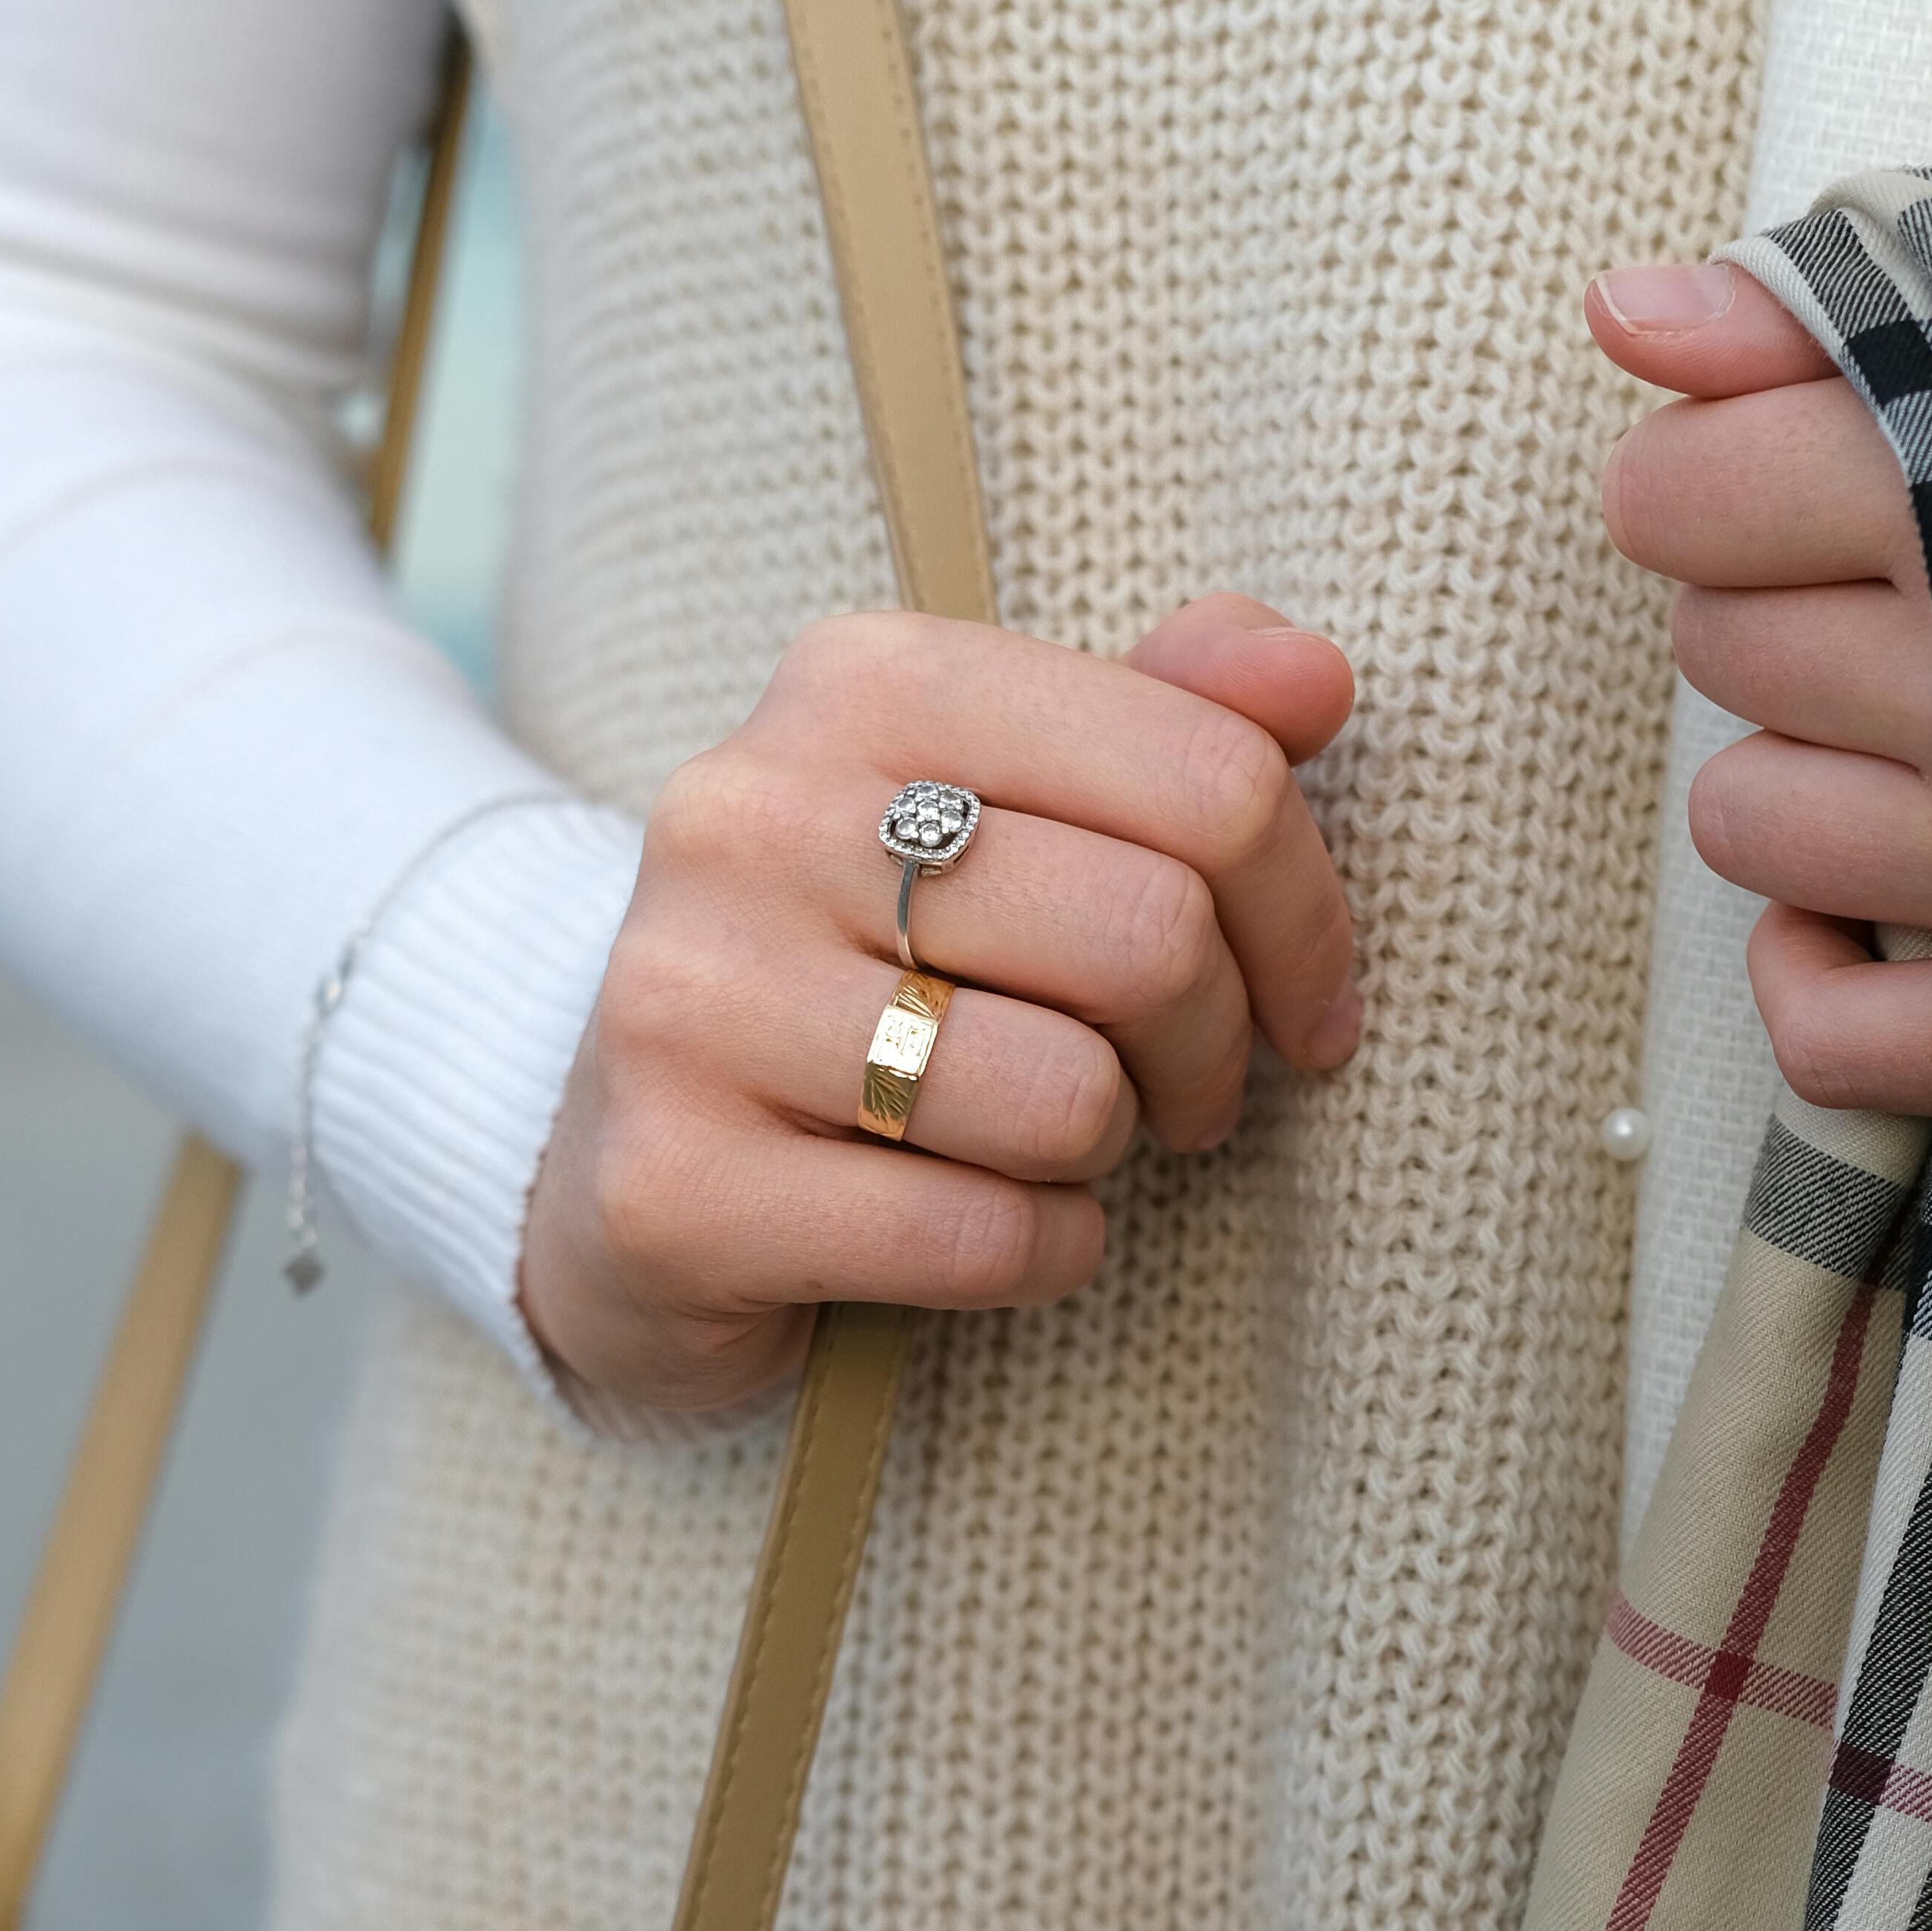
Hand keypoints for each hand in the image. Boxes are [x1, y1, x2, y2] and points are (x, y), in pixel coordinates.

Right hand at [522, 594, 1360, 1414]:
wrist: (618, 1170)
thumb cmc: (861, 978)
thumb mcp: (1003, 817)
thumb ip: (1159, 724)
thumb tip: (1314, 675)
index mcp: (857, 684)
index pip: (1205, 772)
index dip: (1306, 910)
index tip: (1307, 1001)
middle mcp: (752, 817)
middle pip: (1149, 934)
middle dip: (1212, 1047)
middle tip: (1184, 1096)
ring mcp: (690, 1001)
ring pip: (1064, 1098)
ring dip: (1104, 1154)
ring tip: (1049, 1148)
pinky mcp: (675, 1187)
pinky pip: (978, 1239)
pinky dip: (1039, 1255)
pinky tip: (989, 1232)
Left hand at [1587, 258, 1931, 1115]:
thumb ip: (1859, 307)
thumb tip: (1623, 310)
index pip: (1690, 488)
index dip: (1699, 475)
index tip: (1771, 475)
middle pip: (1719, 645)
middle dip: (1780, 609)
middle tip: (1919, 603)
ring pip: (1747, 821)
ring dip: (1808, 783)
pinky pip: (1821, 1035)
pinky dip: (1829, 980)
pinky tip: (1897, 915)